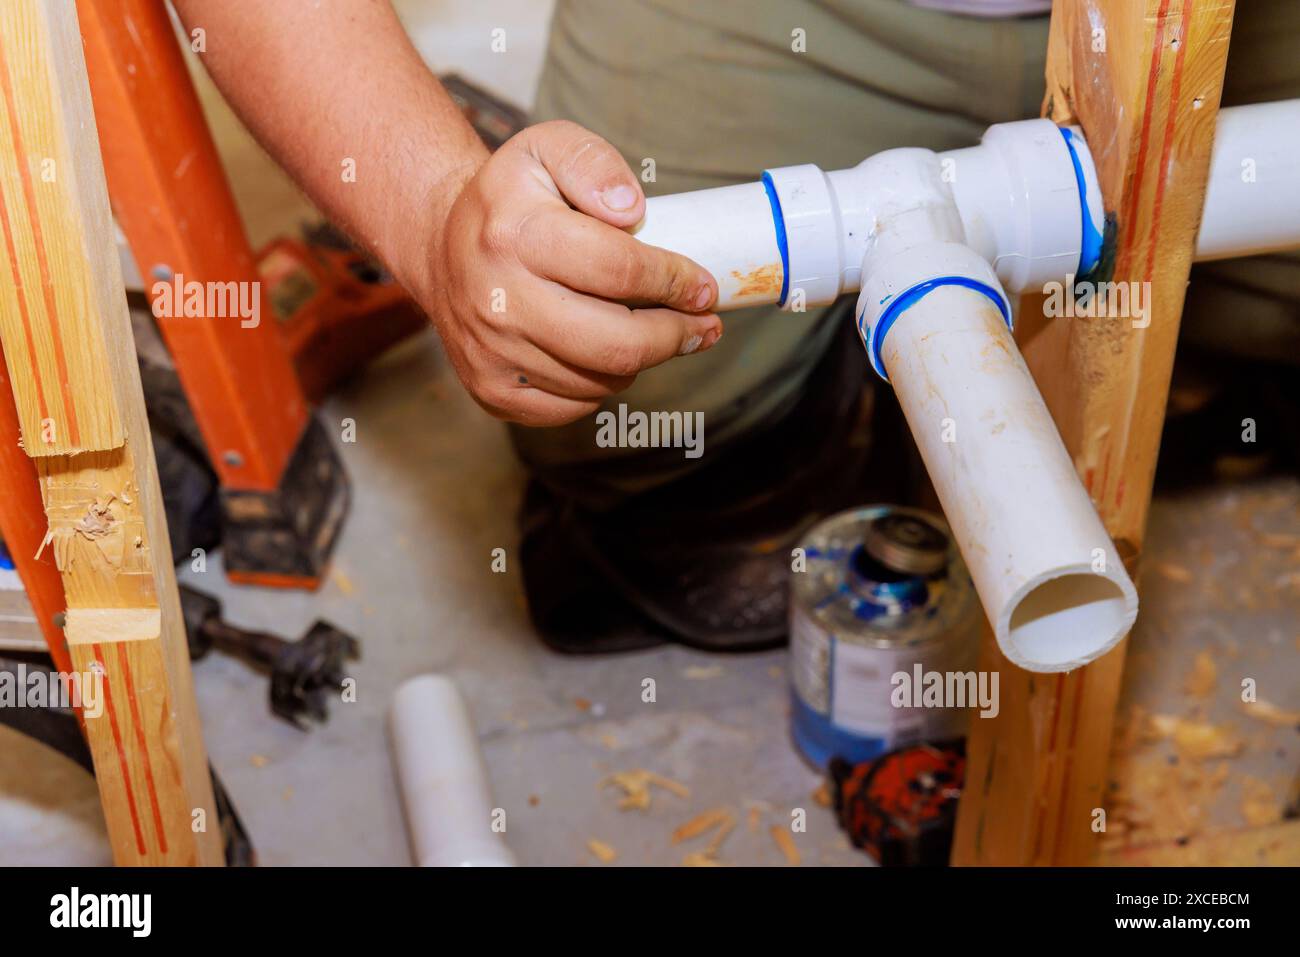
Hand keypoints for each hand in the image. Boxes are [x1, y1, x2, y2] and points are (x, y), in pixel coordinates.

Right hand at [421, 121, 721, 424]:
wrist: (441, 248)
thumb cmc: (510, 200)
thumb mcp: (546, 148)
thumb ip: (593, 163)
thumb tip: (632, 210)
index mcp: (515, 235)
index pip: (619, 270)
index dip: (675, 282)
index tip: (704, 288)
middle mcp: (498, 300)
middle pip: (616, 343)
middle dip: (674, 337)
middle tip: (702, 326)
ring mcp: (491, 353)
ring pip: (600, 381)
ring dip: (639, 360)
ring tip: (649, 331)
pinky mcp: (491, 391)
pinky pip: (573, 406)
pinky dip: (600, 385)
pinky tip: (602, 354)